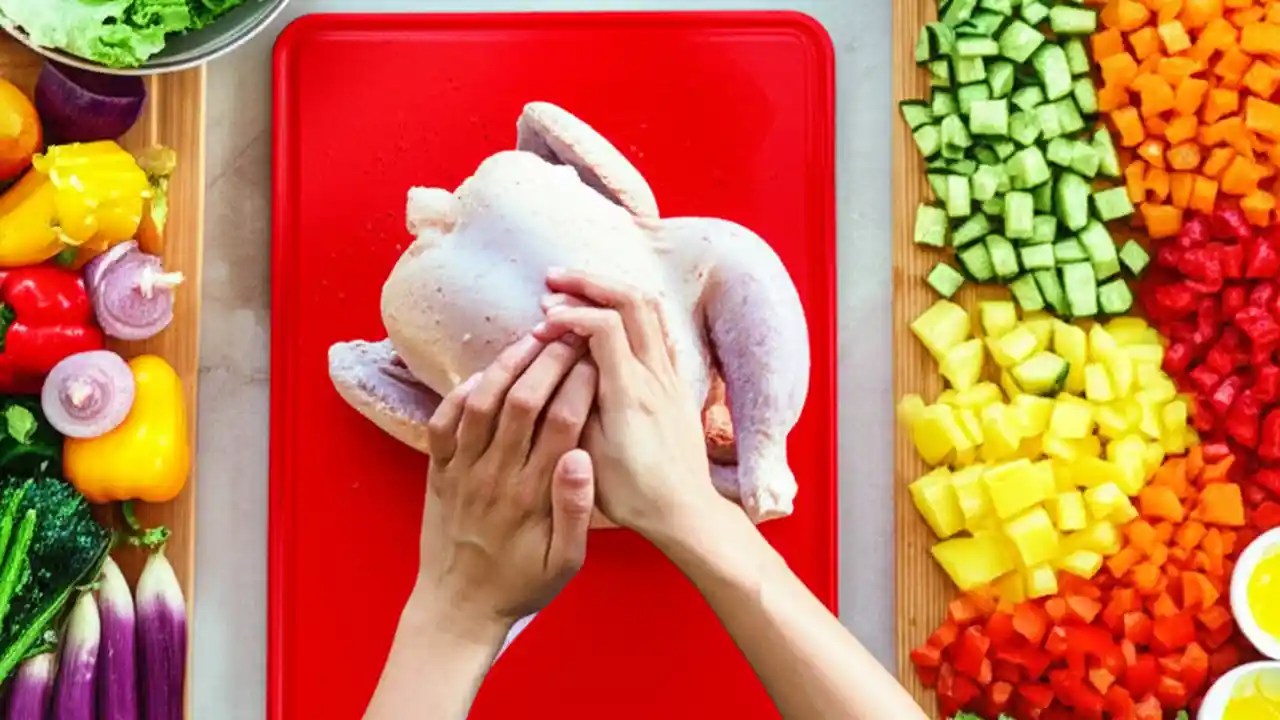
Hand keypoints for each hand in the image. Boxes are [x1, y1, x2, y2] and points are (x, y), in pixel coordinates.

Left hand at [416, 335, 597, 637]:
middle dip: (549, 359)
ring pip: (482, 403)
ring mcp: (462, 471)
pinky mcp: (438, 472)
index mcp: (533, 495)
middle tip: (570, 331)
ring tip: (532, 335)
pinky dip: (460, 393)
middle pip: (523, 401)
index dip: (581, 383)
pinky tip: (483, 373)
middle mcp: (496, 475)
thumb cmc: (521, 585)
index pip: (562, 423)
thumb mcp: (565, 563)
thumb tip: (583, 457)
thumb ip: (576, 510)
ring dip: (507, 364)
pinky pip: (443, 422)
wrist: (458, 608)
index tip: (598, 358)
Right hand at [533, 269, 720, 537]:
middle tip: (552, 280)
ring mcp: (671, 376)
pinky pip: (660, 330)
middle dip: (589, 283)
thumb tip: (558, 366)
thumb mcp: (588, 455)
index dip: (569, 314)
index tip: (541, 324)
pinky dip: (632, 311)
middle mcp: (656, 375)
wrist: (683, 511)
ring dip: (612, 291)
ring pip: (650, 309)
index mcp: (630, 391)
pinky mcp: (677, 384)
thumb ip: (572, 405)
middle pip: (632, 301)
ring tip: (578, 290)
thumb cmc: (632, 494)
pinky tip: (612, 315)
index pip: (603, 325)